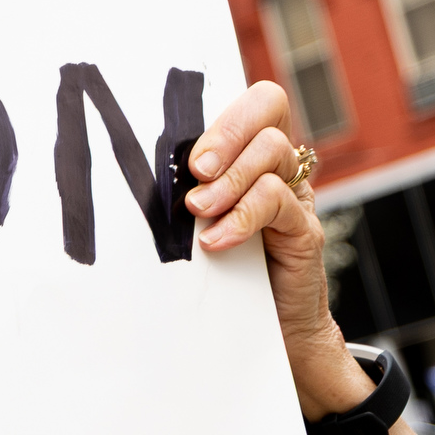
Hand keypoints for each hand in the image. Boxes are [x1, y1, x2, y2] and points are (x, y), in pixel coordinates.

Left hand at [186, 81, 365, 418]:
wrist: (269, 335)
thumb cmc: (224, 276)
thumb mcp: (196, 225)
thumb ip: (185, 193)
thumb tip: (130, 172)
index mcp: (252, 155)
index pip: (254, 100)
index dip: (225, 111)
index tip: (190, 151)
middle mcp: (280, 167)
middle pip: (268, 107)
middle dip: (225, 133)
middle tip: (195, 173)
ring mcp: (297, 196)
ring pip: (273, 150)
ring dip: (229, 179)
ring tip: (200, 213)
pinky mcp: (304, 231)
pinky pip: (278, 200)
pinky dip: (242, 216)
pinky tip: (216, 241)